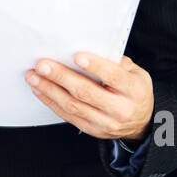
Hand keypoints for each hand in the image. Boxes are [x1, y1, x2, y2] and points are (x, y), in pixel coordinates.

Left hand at [26, 52, 153, 140]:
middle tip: (43, 65)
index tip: (77, 56)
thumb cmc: (135, 91)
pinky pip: (67, 116)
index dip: (95, 66)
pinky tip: (40, 90)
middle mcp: (120, 109)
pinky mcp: (92, 129)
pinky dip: (51, 102)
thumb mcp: (136, 73)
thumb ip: (116, 62)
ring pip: (73, 106)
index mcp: (134, 91)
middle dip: (61, 77)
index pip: (114, 77)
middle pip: (86, 92)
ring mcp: (105, 122)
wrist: (142, 122)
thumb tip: (88, 47)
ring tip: (34, 77)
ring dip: (49, 90)